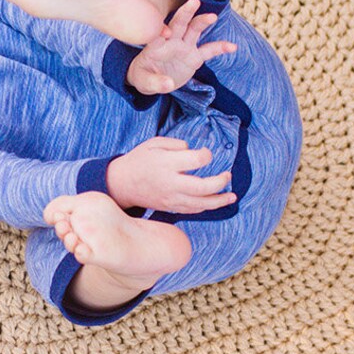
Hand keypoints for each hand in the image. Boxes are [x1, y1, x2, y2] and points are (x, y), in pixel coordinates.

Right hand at [106, 137, 234, 213]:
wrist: (121, 184)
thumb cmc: (139, 160)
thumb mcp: (154, 143)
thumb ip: (176, 144)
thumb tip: (193, 151)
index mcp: (166, 164)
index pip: (196, 160)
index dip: (206, 155)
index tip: (206, 153)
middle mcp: (170, 183)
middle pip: (203, 187)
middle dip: (220, 182)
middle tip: (228, 175)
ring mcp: (171, 198)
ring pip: (201, 204)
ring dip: (219, 201)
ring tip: (232, 196)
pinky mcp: (170, 208)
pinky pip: (193, 210)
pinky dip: (206, 207)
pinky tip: (215, 202)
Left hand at [126, 0, 235, 94]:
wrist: (151, 80)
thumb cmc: (143, 77)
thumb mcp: (144, 83)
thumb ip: (155, 83)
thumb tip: (169, 83)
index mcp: (155, 45)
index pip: (157, 34)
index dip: (161, 29)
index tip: (166, 31)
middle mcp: (171, 42)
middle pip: (179, 24)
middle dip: (185, 13)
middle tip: (194, 2)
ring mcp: (184, 47)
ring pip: (194, 30)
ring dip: (202, 22)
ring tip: (213, 16)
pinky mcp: (194, 57)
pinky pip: (209, 51)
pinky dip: (220, 48)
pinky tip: (232, 47)